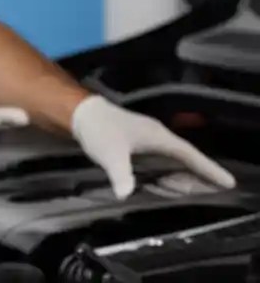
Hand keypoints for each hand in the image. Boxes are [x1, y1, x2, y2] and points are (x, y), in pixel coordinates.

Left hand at [70, 94, 234, 198]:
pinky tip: (163, 183)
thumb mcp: (110, 154)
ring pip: (172, 160)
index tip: (228, 181)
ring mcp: (146, 139)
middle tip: (213, 191)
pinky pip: (159, 160)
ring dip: (181, 176)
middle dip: (198, 176)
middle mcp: (157, 137)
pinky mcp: (135, 142)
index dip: (208, 169)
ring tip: (191, 192)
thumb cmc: (98, 130)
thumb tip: (126, 194)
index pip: (190, 155)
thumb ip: (121, 174)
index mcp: (158, 138)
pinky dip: (166, 173)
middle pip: (184, 159)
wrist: (79, 113)